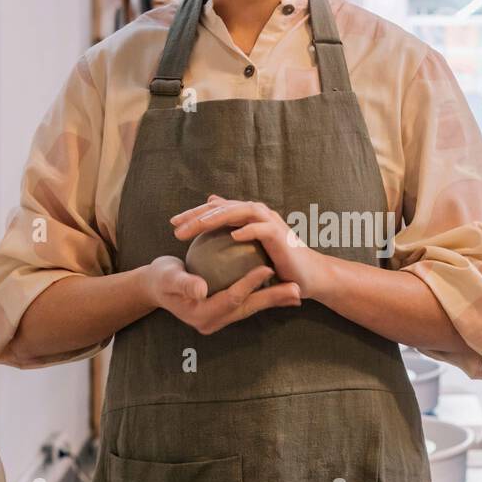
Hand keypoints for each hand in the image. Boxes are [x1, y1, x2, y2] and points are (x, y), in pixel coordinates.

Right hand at [140, 254, 301, 334]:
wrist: (157, 287)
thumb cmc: (161, 278)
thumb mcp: (168, 278)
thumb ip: (184, 283)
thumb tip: (201, 290)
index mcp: (201, 315)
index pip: (231, 298)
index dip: (249, 284)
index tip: (267, 268)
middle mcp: (214, 321)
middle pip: (248, 307)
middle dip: (273, 298)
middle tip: (296, 289)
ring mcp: (221, 319)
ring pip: (252, 307)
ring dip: (274, 299)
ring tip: (297, 291)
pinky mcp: (227, 312)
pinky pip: (249, 303)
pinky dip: (265, 296)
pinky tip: (283, 287)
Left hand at [169, 194, 329, 299]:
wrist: (308, 275)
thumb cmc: (277, 264)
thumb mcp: (251, 249)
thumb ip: (233, 230)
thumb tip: (213, 211)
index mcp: (248, 216)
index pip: (216, 209)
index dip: (194, 214)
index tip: (173, 224)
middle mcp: (258, 213)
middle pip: (223, 207)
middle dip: (198, 214)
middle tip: (176, 225)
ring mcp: (270, 222)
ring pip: (240, 212)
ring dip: (218, 217)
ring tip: (198, 227)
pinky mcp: (281, 235)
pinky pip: (262, 229)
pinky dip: (248, 230)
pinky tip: (232, 236)